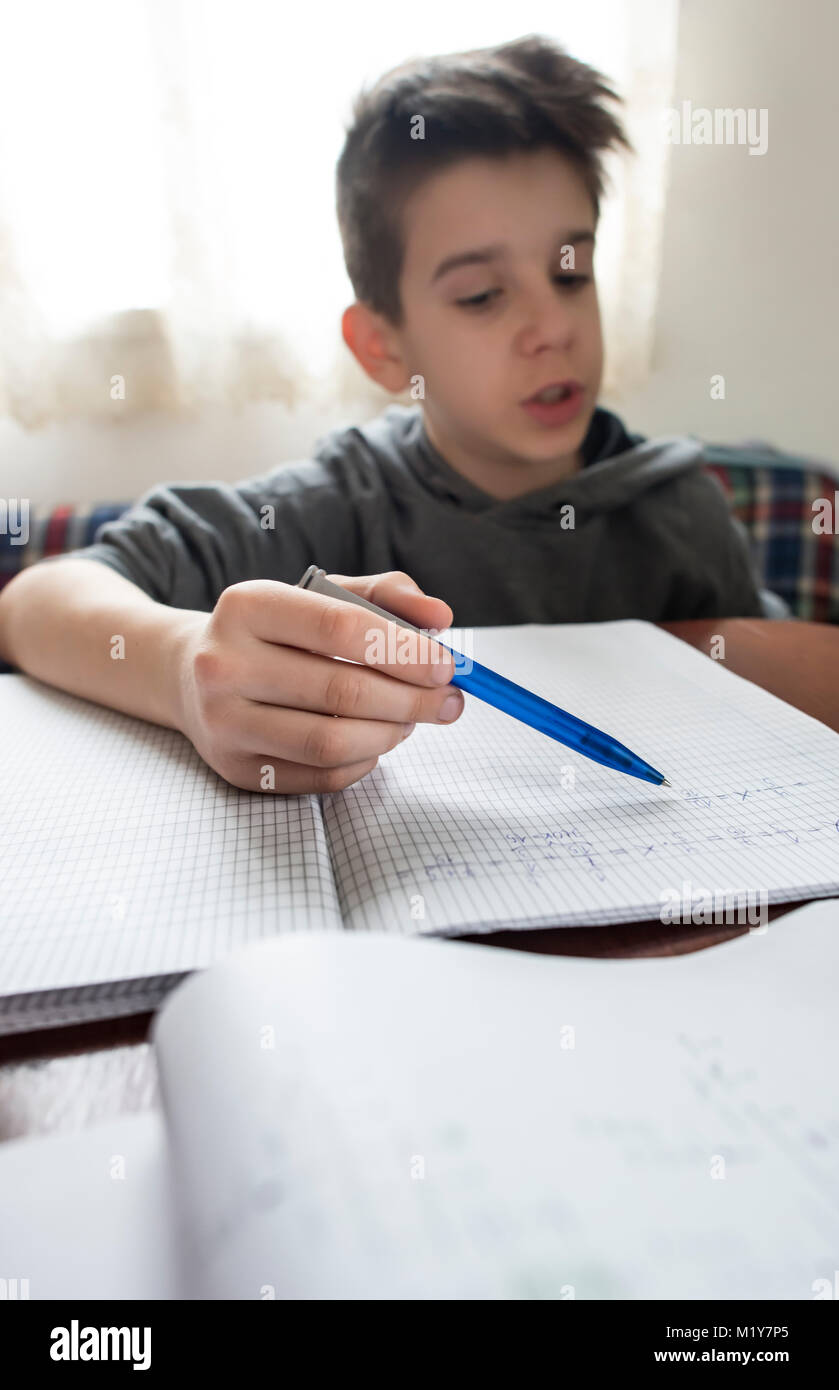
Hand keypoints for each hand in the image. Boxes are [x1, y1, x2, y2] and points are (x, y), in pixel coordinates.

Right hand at [173, 571, 464, 792]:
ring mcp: (224, 721)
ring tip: (408, 721)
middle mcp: (223, 664)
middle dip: (412, 700)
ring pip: (332, 742)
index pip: (340, 627)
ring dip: (389, 735)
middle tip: (447, 703)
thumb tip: (440, 617)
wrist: (190, 673)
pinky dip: (363, 763)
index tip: (445, 667)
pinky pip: (320, 776)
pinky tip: (373, 743)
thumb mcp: (320, 595)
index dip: (405, 651)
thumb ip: (385, 596)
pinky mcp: (236, 768)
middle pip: (342, 691)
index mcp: (247, 605)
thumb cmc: (274, 632)